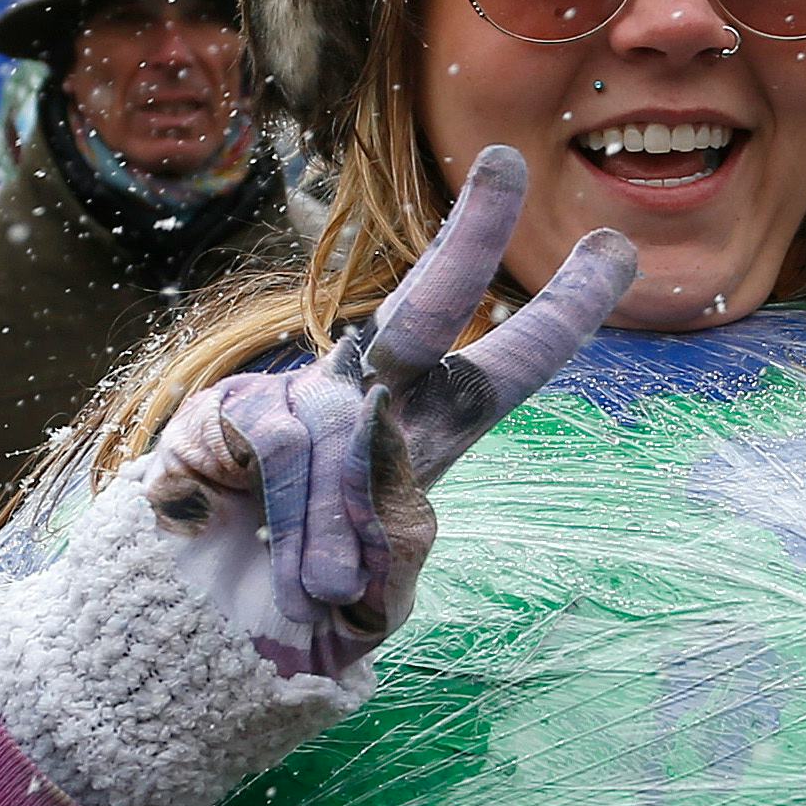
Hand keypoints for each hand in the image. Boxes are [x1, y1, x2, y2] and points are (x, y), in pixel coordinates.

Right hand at [0, 151, 633, 805]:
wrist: (188, 644)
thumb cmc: (295, 620)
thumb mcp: (374, 599)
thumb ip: (397, 544)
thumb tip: (381, 464)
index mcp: (423, 439)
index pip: (504, 368)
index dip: (560, 312)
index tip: (617, 248)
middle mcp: (364, 401)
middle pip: (424, 310)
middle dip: (467, 236)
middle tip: (505, 161)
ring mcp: (291, 401)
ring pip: (339, 427)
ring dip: (327, 518)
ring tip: (315, 589)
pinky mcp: (220, 415)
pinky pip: (271, 443)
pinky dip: (274, 506)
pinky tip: (241, 536)